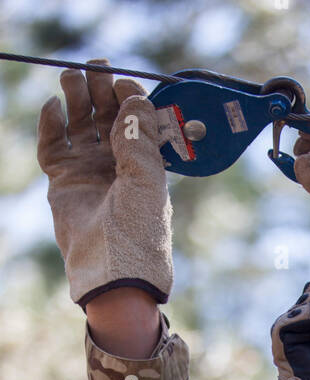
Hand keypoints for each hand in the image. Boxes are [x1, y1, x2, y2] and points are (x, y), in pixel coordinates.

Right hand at [37, 59, 171, 306]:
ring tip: (72, 77)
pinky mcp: (63, 179)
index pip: (133, 118)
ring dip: (75, 97)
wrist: (113, 270)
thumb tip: (133, 97)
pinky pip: (53, 144)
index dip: (128, 95)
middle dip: (100, 88)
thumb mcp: (148, 180)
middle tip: (95, 67)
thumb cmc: (140, 231)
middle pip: (104, 113)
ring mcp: (87, 169)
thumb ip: (140, 138)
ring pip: (78, 122)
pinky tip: (54, 107)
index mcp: (143, 162)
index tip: (123, 81)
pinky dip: (50, 123)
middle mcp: (115, 162)